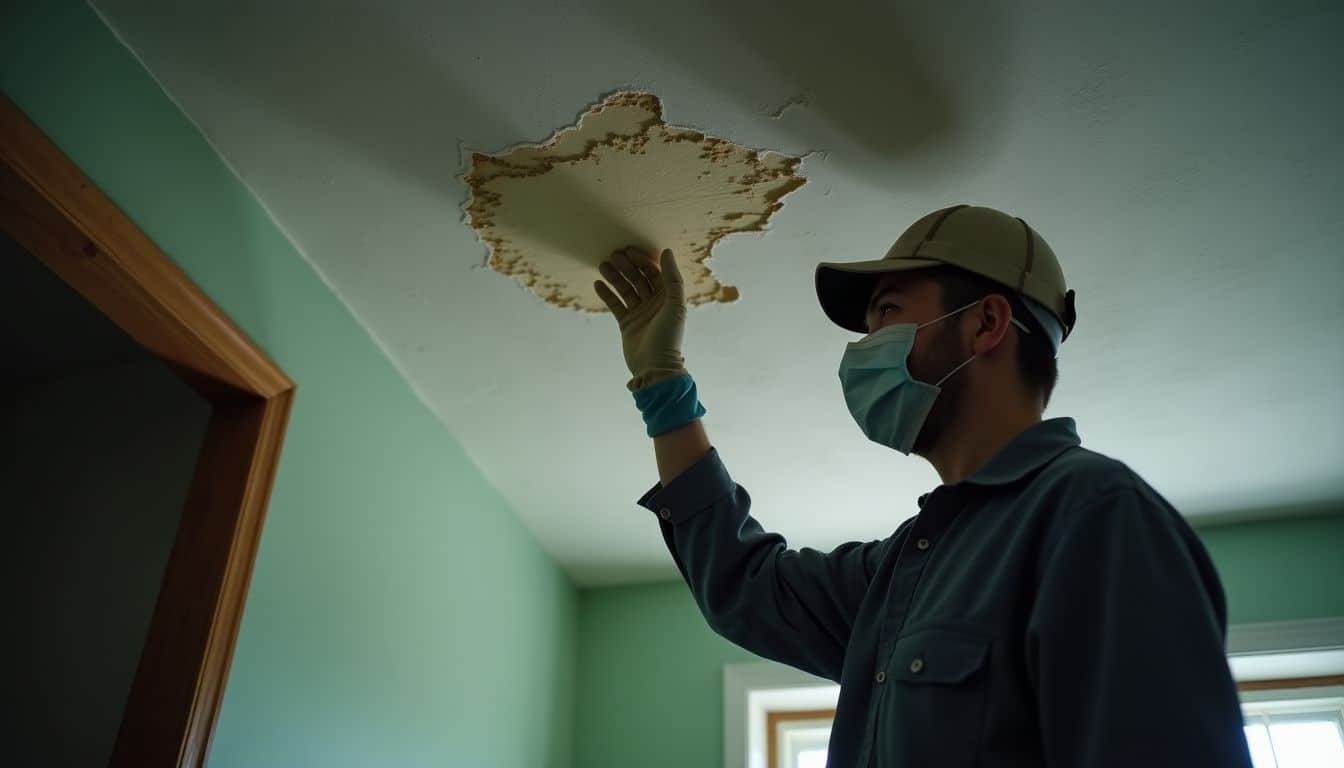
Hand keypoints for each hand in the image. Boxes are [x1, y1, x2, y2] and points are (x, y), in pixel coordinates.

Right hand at [594, 247, 687, 390]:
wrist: (654, 368)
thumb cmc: (668, 337)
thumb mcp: (675, 305)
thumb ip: (672, 278)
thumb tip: (666, 251)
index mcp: (667, 297)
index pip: (654, 272)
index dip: (642, 261)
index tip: (629, 252)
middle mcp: (654, 302)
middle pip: (638, 278)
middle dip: (626, 267)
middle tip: (613, 255)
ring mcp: (639, 312)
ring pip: (625, 289)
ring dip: (615, 277)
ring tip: (602, 265)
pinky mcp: (626, 323)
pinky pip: (615, 305)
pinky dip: (607, 294)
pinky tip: (597, 284)